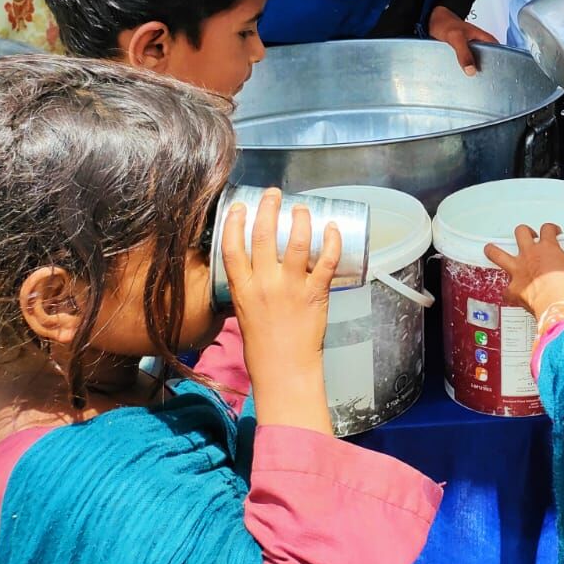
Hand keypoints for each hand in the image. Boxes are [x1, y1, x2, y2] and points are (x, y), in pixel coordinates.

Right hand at [223, 188, 341, 434]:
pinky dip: (331, 240)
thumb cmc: (262, 345)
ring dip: (300, 219)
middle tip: (273, 193)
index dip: (234, 223)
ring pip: (295, 243)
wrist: (284, 369)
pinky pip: (326, 260)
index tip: (240, 206)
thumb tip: (256, 266)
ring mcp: (291, 288)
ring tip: (302, 207)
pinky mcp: (315, 294)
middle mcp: (264, 284)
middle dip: (268, 209)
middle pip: (262, 237)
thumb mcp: (243, 312)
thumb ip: (249, 287)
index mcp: (242, 289)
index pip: (231, 248)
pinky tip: (332, 227)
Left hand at [427, 5, 497, 76]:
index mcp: (485, 39)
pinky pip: (468, 65)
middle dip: (486, 72)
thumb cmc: (446, 23)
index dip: (499, 65)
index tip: (495, 76)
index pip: (500, 54)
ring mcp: (472, 51)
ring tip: (471, 82)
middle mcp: (481, 45)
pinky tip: (462, 77)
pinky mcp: (464, 55)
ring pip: (478, 65)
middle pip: (490, 62)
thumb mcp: (456, 38)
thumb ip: (464, 54)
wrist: (433, 21)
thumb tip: (471, 70)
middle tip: (481, 82)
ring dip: (474, 72)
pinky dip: (466, 70)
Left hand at [483, 223, 563, 320]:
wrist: (554, 301)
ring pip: (497, 253)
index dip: (550, 228)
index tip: (553, 232)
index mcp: (547, 248)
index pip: (547, 229)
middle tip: (527, 237)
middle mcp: (529, 254)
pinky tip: (510, 294)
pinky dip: (508, 291)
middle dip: (523, 232)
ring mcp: (518, 269)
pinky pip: (506, 289)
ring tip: (490, 249)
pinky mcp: (512, 287)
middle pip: (520, 232)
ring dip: (493, 250)